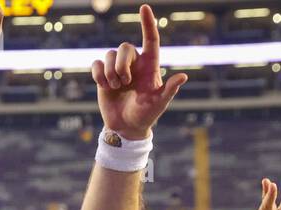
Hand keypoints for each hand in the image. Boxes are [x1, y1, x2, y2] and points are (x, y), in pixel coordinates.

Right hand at [91, 4, 186, 141]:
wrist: (125, 127)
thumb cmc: (145, 115)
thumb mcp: (159, 104)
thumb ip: (169, 90)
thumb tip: (183, 77)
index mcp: (149, 65)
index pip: (151, 39)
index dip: (148, 23)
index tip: (144, 8)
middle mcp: (134, 63)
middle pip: (124, 47)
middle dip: (121, 65)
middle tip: (124, 83)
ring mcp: (117, 68)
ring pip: (109, 55)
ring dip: (110, 73)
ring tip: (115, 88)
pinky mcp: (103, 75)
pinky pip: (96, 64)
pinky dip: (99, 75)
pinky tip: (105, 87)